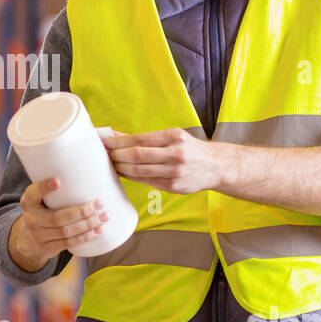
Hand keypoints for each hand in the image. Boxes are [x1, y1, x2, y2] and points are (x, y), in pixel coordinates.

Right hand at [7, 177, 109, 271]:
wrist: (29, 238)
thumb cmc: (42, 210)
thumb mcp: (40, 198)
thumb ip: (55, 188)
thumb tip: (85, 167)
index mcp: (28, 201)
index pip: (34, 193)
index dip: (45, 188)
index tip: (58, 181)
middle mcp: (31, 219)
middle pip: (58, 218)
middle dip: (81, 211)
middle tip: (99, 204)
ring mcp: (39, 236)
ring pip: (66, 232)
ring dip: (88, 225)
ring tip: (103, 217)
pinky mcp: (48, 248)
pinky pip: (69, 243)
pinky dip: (85, 237)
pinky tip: (97, 231)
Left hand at [103, 127, 223, 194]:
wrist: (215, 166)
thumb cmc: (190, 149)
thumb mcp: (172, 137)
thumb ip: (145, 138)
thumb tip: (117, 135)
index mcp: (173, 137)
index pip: (139, 139)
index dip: (119, 142)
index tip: (105, 142)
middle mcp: (175, 153)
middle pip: (137, 155)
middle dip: (117, 155)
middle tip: (105, 154)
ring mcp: (174, 172)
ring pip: (139, 170)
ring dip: (121, 167)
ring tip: (112, 164)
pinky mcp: (173, 186)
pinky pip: (146, 181)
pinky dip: (131, 177)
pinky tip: (124, 173)